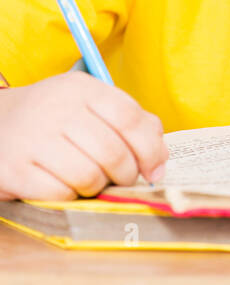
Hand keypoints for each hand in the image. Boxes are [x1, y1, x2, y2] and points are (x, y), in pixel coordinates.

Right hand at [0, 71, 168, 199]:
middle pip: (113, 152)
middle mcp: (56, 108)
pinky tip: (63, 184)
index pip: (130, 118)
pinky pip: (60, 193)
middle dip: (126, 174)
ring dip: (97, 186)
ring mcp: (33, 138)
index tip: (153, 170)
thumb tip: (160, 161)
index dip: (150, 149)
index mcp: (82, 88)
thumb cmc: (56, 119)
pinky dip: (69, 196)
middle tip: (122, 179)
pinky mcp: (15, 168)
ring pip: (88, 176)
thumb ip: (133, 124)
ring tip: (89, 179)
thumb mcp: (92, 106)